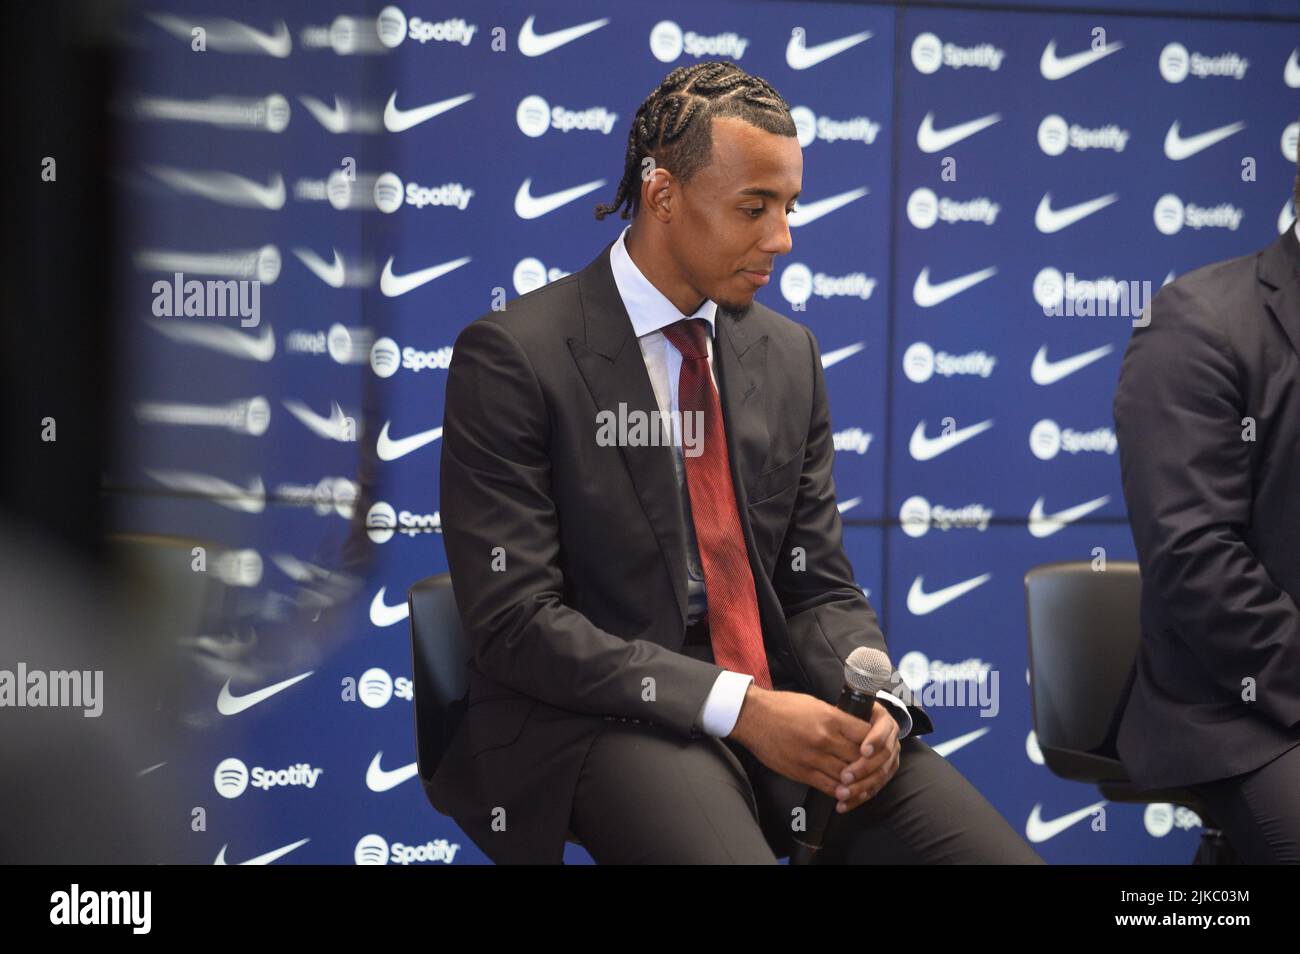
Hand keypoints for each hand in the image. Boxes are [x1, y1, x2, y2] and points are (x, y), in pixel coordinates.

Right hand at [729, 687, 899, 808]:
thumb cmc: (782, 707)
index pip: (865, 735)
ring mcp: (812, 757)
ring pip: (846, 776)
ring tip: (862, 783)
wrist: (753, 717)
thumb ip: (836, 718)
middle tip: (874, 768)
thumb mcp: (815, 704)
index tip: (877, 746)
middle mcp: (824, 739)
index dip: (876, 743)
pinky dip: (839, 792)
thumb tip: (853, 730)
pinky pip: (827, 786)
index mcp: (830, 718)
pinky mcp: (801, 771)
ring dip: (857, 782)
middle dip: (869, 764)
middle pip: (859, 757)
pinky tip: (844, 792)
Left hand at [831, 697, 899, 811]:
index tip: (863, 751)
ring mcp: (891, 759)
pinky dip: (859, 797)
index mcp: (884, 722)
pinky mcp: (885, 774)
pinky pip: (875, 788)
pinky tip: (844, 804)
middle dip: (864, 769)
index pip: (883, 731)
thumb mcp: (852, 708)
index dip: (875, 741)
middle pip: (883, 757)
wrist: (866, 723)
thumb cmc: (852, 715)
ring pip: (880, 776)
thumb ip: (848, 713)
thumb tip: (835, 716)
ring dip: (861, 787)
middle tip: (845, 777)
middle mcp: (891, 741)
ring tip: (842, 793)